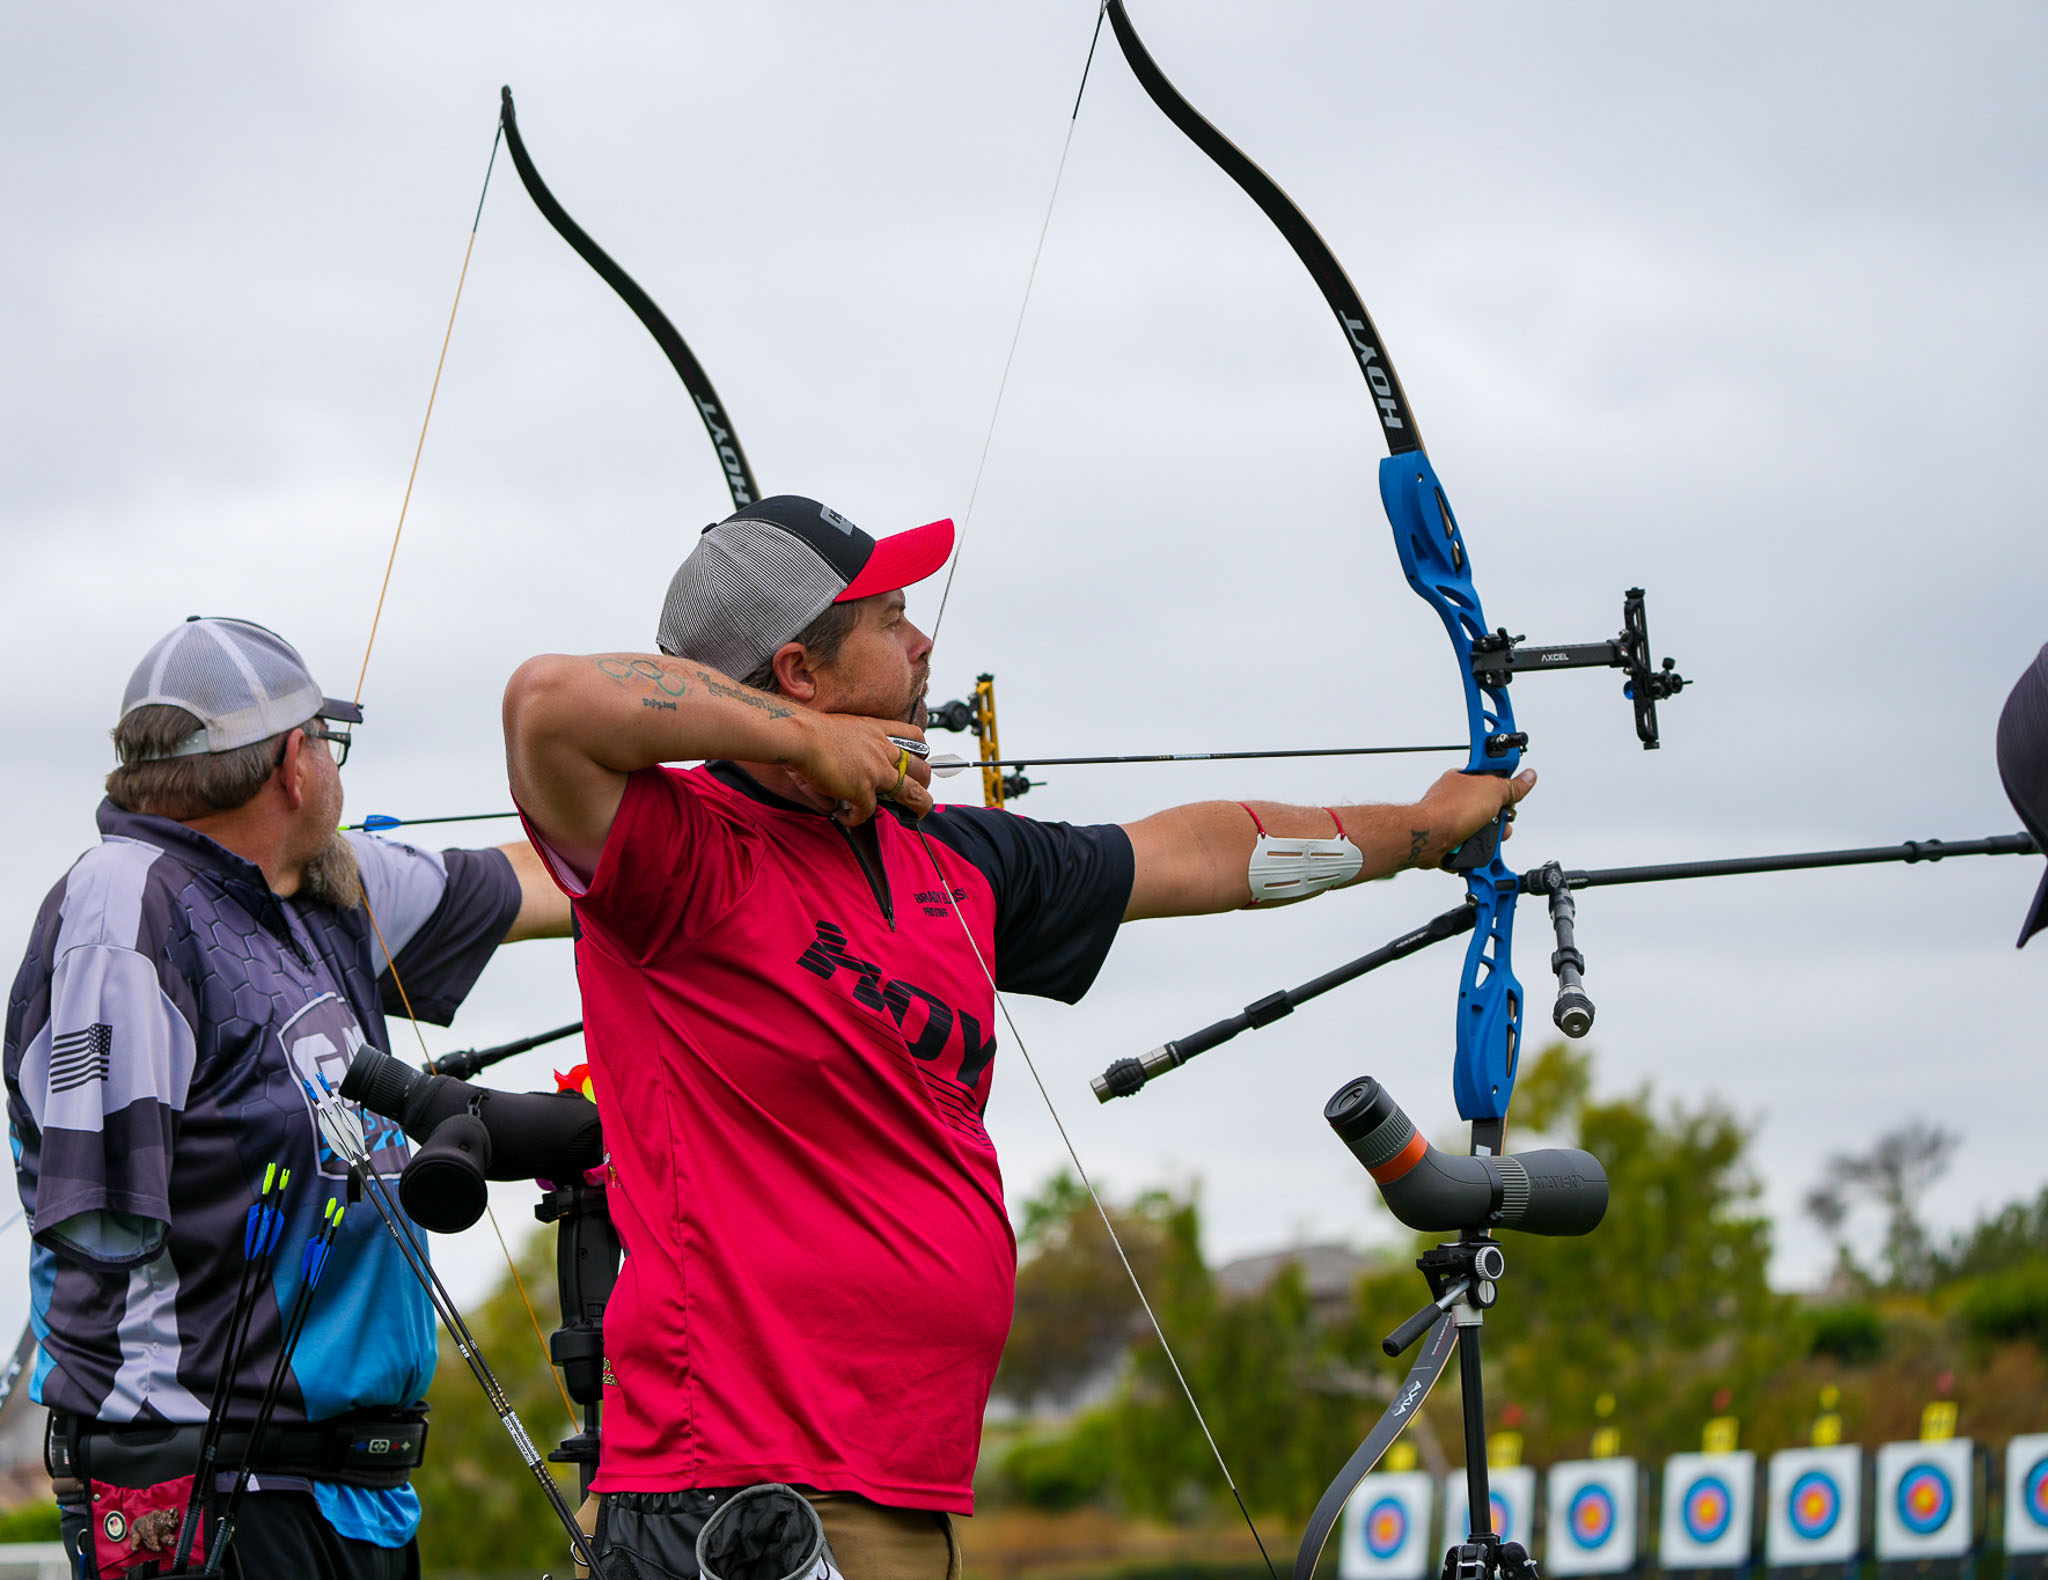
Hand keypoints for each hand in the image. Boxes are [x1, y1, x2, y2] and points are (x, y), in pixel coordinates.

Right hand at [792, 714, 933, 823]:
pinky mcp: (863, 790)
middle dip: (924, 782)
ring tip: (914, 816)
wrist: (800, 735)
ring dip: (917, 806)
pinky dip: (857, 818)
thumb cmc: (807, 730)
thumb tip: (835, 790)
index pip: (913, 736)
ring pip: (912, 793)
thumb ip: (843, 760)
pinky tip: (845, 817)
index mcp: (876, 731)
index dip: (920, 750)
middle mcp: (882, 750)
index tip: (919, 759)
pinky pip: (869, 812)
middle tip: (919, 793)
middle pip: (919, 768)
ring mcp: (876, 771)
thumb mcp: (834, 737)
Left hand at [1412, 767, 1536, 868]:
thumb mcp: (1493, 791)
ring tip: (1487, 837)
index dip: (1505, 787)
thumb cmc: (1450, 810)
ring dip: (1489, 836)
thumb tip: (1528, 777)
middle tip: (1499, 819)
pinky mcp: (1449, 838)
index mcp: (1464, 779)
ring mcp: (1452, 818)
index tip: (1511, 792)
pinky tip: (1473, 846)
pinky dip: (1474, 848)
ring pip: (1482, 828)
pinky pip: (1469, 844)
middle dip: (1500, 817)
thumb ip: (1512, 786)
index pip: (1492, 778)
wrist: (1429, 837)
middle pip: (1490, 807)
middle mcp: (1456, 797)